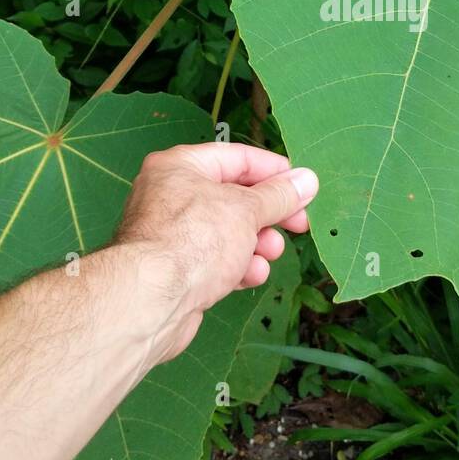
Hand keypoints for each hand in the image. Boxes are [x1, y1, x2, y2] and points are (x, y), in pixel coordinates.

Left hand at [112, 142, 318, 362]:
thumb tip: (307, 180)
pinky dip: (237, 266)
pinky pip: (215, 260)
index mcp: (181, 167)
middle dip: (268, 214)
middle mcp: (172, 195)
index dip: (274, 172)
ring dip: (256, 243)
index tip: (302, 188)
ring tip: (271, 253)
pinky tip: (251, 275)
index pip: (237, 158)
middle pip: (234, 197)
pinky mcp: (176, 269)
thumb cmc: (194, 240)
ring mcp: (172, 234)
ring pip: (228, 232)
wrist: (150, 301)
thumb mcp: (247, 210)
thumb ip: (279, 195)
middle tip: (299, 224)